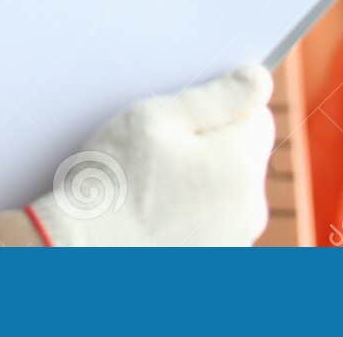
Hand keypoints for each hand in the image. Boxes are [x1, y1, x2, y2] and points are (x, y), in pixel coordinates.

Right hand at [23, 64, 275, 245]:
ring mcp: (237, 240)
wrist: (82, 252)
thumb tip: (259, 80)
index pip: (257, 114)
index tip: (180, 119)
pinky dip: (195, 213)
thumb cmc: (112, 181)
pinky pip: (217, 221)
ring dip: (204, 180)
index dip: (219, 108)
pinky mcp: (220, 261)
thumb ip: (214, 97)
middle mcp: (251, 207)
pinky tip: (157, 214)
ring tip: (154, 186)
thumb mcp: (154, 120)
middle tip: (160, 150)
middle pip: (245, 153)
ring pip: (230, 189)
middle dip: (212, 145)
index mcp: (241, 163)